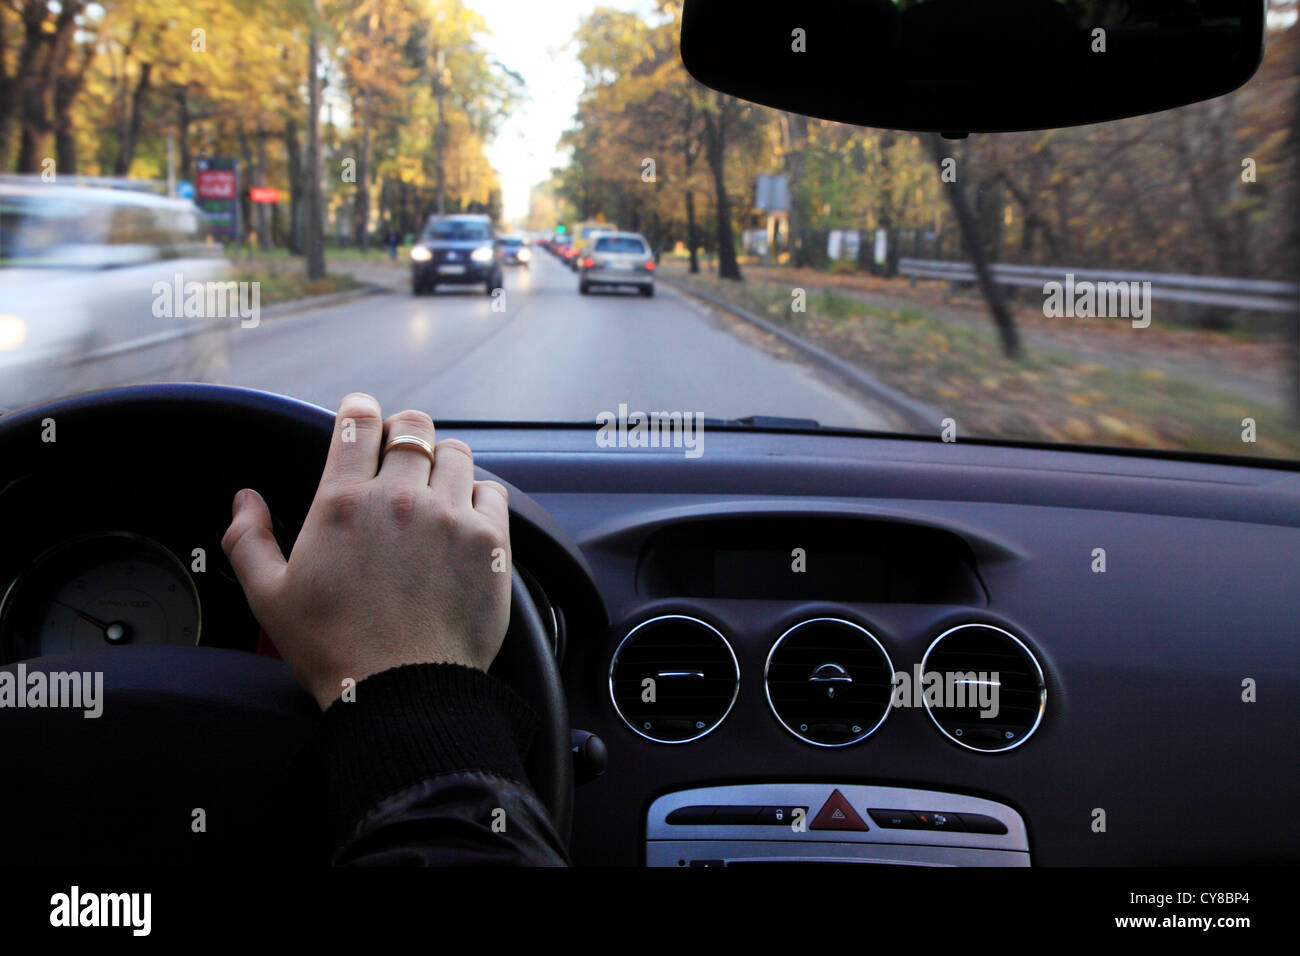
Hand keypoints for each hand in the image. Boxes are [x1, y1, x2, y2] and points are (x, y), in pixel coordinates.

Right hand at [221, 393, 511, 708]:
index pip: (358, 422)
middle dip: (405, 434)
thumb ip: (249, 539)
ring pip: (456, 453)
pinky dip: (479, 497)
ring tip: (435, 492)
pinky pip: (492, 490)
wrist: (402, 693)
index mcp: (343, 503)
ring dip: (443, 464)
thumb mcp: (269, 597)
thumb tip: (245, 499)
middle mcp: (400, 499)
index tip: (363, 416)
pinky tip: (465, 520)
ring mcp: (450, 516)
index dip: (360, 411)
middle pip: (414, 427)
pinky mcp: (490, 540)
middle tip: (401, 457)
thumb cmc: (333, 650)